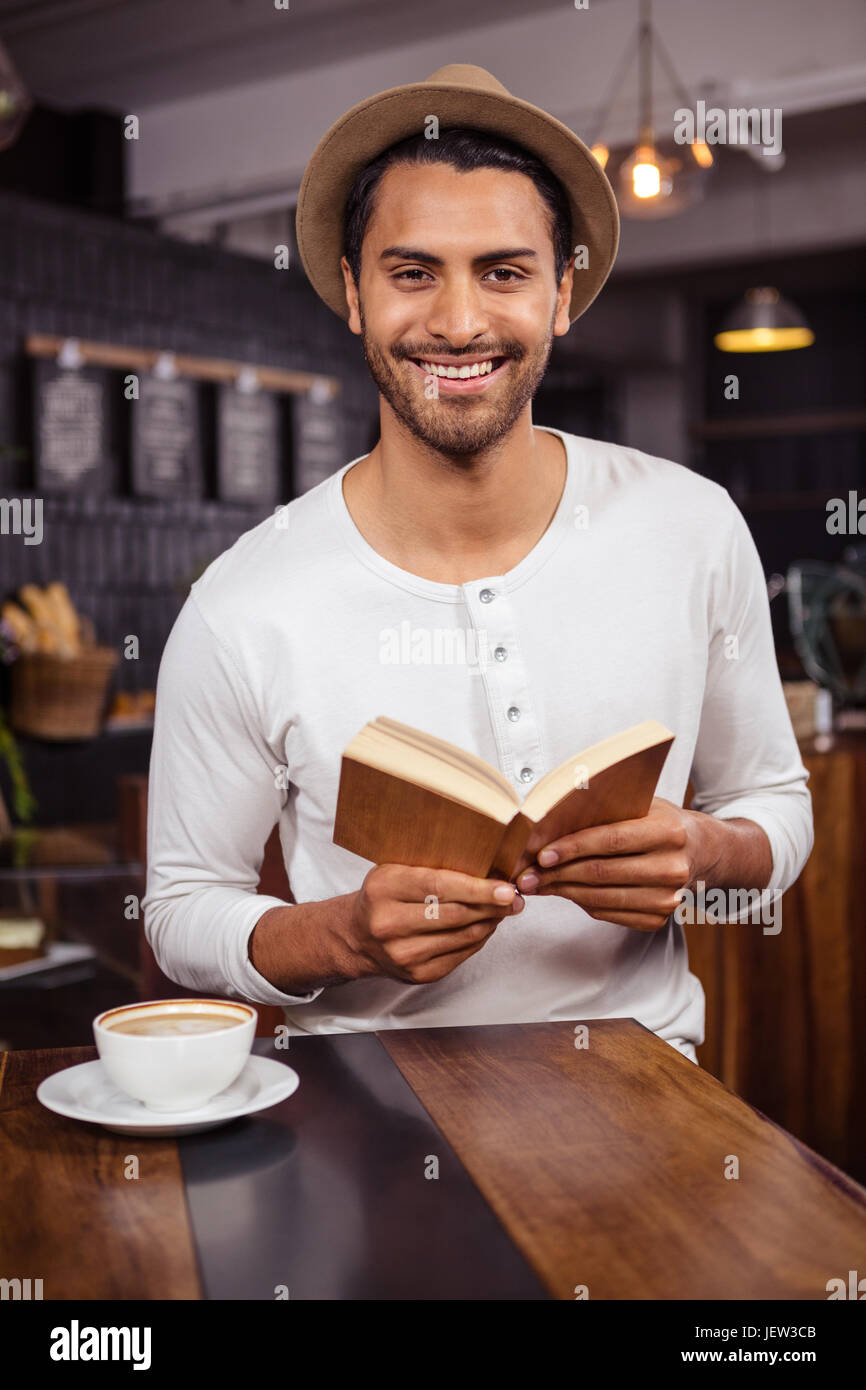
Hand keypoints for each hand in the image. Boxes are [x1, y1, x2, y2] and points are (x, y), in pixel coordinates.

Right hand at [347, 863, 523, 982]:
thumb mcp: (396, 869)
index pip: (439, 887)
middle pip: (456, 914)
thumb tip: (487, 866)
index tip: (506, 887)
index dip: (477, 888)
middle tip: (515, 897)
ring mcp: (403, 954)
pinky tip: (485, 925)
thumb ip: (431, 865)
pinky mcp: (418, 975)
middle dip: (492, 905)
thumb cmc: (385, 896)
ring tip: (505, 909)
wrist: (357, 938)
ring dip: (490, 921)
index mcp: (383, 888)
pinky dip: (479, 938)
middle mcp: (389, 924)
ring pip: (463, 936)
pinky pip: (461, 954)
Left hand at [515, 797, 714, 930]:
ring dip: (562, 892)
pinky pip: (609, 913)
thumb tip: (548, 821)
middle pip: (602, 873)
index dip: (573, 848)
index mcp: (669, 831)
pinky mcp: (660, 918)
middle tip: (525, 875)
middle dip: (557, 874)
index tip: (541, 854)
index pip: (612, 840)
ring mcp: (669, 898)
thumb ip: (605, 811)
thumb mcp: (642, 806)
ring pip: (602, 898)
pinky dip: (580, 903)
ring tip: (535, 885)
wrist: (701, 851)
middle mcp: (672, 867)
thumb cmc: (660, 822)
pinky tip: (562, 892)